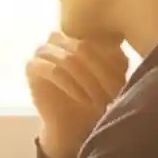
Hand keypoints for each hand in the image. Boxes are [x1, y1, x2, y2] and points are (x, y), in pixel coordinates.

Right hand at [26, 33, 128, 157]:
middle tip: (114, 94)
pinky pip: (54, 72)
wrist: (74, 124)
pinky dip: (72, 86)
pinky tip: (84, 100)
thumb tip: (120, 48)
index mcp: (79, 33)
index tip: (125, 84)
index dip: (113, 61)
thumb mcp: (113, 75)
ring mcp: (43, 50)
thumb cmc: (96, 97)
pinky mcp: (32, 67)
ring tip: (101, 100)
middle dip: (102, 73)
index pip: (99, 39)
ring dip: (88, 81)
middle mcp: (59, 38)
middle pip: (84, 48)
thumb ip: (117, 58)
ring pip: (69, 59)